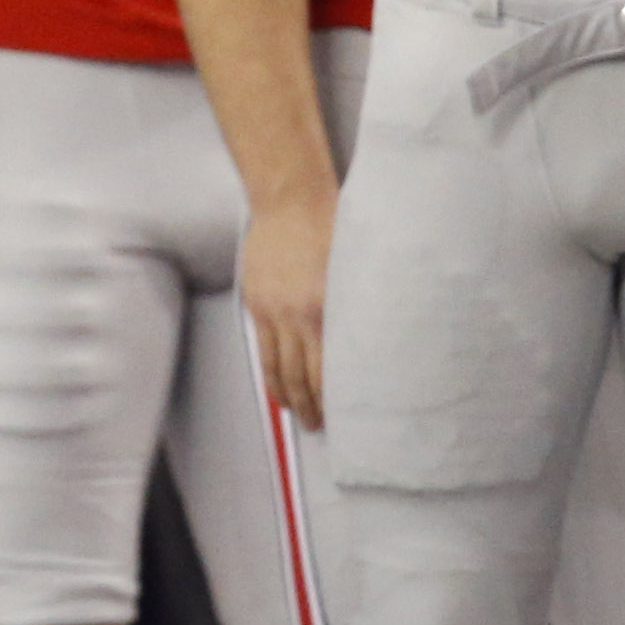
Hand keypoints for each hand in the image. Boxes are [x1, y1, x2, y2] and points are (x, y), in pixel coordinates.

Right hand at [238, 175, 337, 429]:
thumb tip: (369, 342)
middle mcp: (297, 316)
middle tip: (321, 426)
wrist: (291, 198)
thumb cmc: (333, 225)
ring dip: (288, 397)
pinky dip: (270, 372)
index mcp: (327, 309)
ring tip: (298, 416)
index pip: (328, 369)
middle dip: (311, 406)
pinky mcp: (256, 302)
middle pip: (301, 376)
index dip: (333, 398)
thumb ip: (357, 307)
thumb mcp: (356, 269)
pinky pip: (263, 348)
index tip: (345, 416)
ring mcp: (272, 310)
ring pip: (277, 368)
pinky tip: (277, 386)